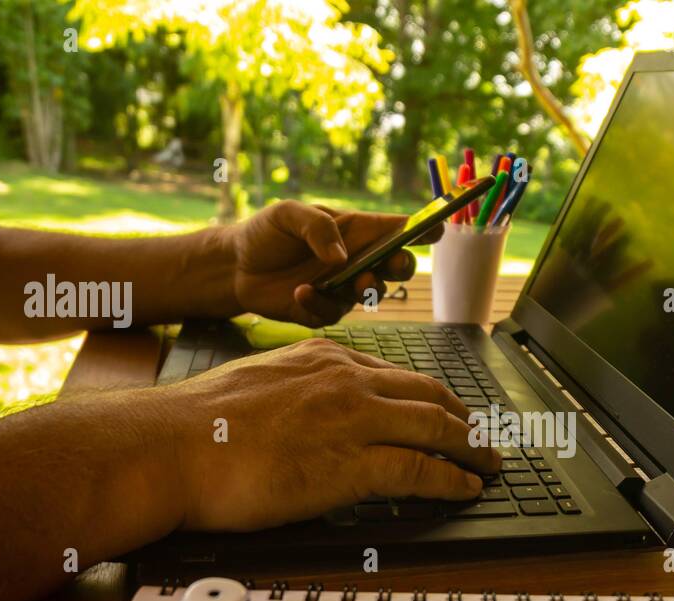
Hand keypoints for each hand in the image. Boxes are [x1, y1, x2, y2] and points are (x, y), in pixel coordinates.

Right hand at [160, 338, 501, 530]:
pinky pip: (421, 470)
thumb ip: (300, 393)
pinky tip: (467, 489)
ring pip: (436, 428)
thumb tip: (315, 417)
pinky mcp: (351, 464)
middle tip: (484, 439)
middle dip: (466, 419)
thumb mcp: (260, 385)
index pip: (397, 375)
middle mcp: (347, 381)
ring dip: (472, 449)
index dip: (433, 397)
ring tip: (490, 465)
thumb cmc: (200, 427)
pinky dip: (453, 480)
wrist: (170, 447)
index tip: (449, 411)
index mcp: (324, 358)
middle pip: (430, 395)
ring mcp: (353, 419)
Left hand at [227, 201, 442, 326]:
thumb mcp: (286, 215)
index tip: (438, 229)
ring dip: (367, 288)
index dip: (422, 230)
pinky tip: (300, 292)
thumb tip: (341, 256)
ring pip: (372, 293)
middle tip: (394, 263)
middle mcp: (357, 261)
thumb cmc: (265, 233)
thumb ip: (316, 227)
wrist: (235, 268)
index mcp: (356, 231)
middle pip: (396, 266)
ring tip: (353, 281)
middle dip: (401, 265)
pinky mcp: (324, 311)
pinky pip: (334, 313)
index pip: (397, 230)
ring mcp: (343, 289)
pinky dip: (319, 304)